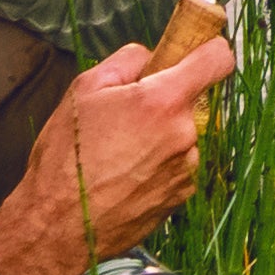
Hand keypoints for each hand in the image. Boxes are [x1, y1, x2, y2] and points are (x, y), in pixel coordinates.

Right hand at [0, 35, 235, 274]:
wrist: (58, 227)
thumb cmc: (65, 159)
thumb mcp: (83, 90)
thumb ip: (126, 61)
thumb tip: (150, 57)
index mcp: (162, 101)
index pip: (216, 59)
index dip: (209, 48)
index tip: (198, 48)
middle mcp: (183, 134)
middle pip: (193, 100)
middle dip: (167, 100)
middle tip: (128, 115)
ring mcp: (186, 169)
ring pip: (183, 135)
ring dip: (162, 136)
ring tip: (119, 152)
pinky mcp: (181, 197)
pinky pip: (178, 165)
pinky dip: (160, 164)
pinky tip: (125, 174)